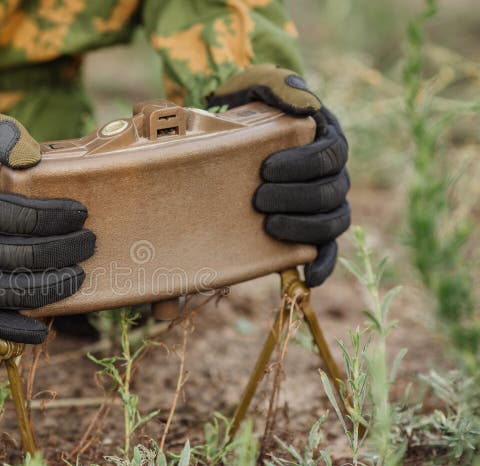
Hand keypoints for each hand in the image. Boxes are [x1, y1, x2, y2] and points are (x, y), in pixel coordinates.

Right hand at [0, 112, 94, 342]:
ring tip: (79, 276)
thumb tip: (27, 156)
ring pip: (1, 290)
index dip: (47, 217)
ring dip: (44, 289)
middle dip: (57, 251)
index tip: (82, 212)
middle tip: (91, 242)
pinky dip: (13, 328)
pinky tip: (45, 331)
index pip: (6, 215)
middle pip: (9, 255)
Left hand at [207, 65, 349, 286]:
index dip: (301, 166)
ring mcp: (326, 203)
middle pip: (329, 193)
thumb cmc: (251, 106)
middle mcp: (334, 173)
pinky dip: (322, 265)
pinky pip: (328, 251)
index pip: (328, 157)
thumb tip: (306, 102)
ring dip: (302, 228)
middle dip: (294, 199)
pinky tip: (307, 276)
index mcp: (327, 140)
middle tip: (257, 199)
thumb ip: (281, 86)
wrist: (237, 132)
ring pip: (332, 223)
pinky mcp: (312, 229)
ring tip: (269, 226)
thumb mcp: (260, 84)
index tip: (265, 169)